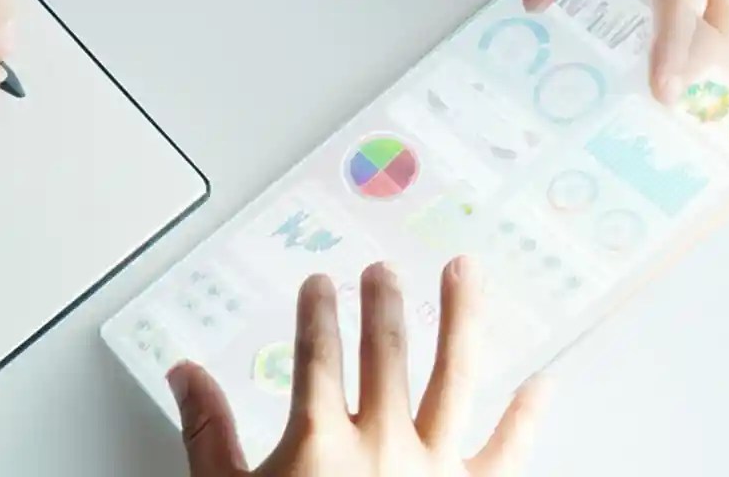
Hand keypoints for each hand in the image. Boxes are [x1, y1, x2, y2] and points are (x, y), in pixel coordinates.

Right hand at [167, 259, 549, 475]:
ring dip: (459, 320)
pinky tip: (542, 383)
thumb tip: (186, 374)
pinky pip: (508, 452)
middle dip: (384, 303)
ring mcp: (434, 469)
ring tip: (461, 274)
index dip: (317, 313)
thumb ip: (209, 433)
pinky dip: (527, 417)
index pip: (318, 355)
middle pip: (387, 352)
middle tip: (383, 271)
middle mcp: (382, 446)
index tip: (319, 286)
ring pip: (455, 378)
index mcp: (321, 443)